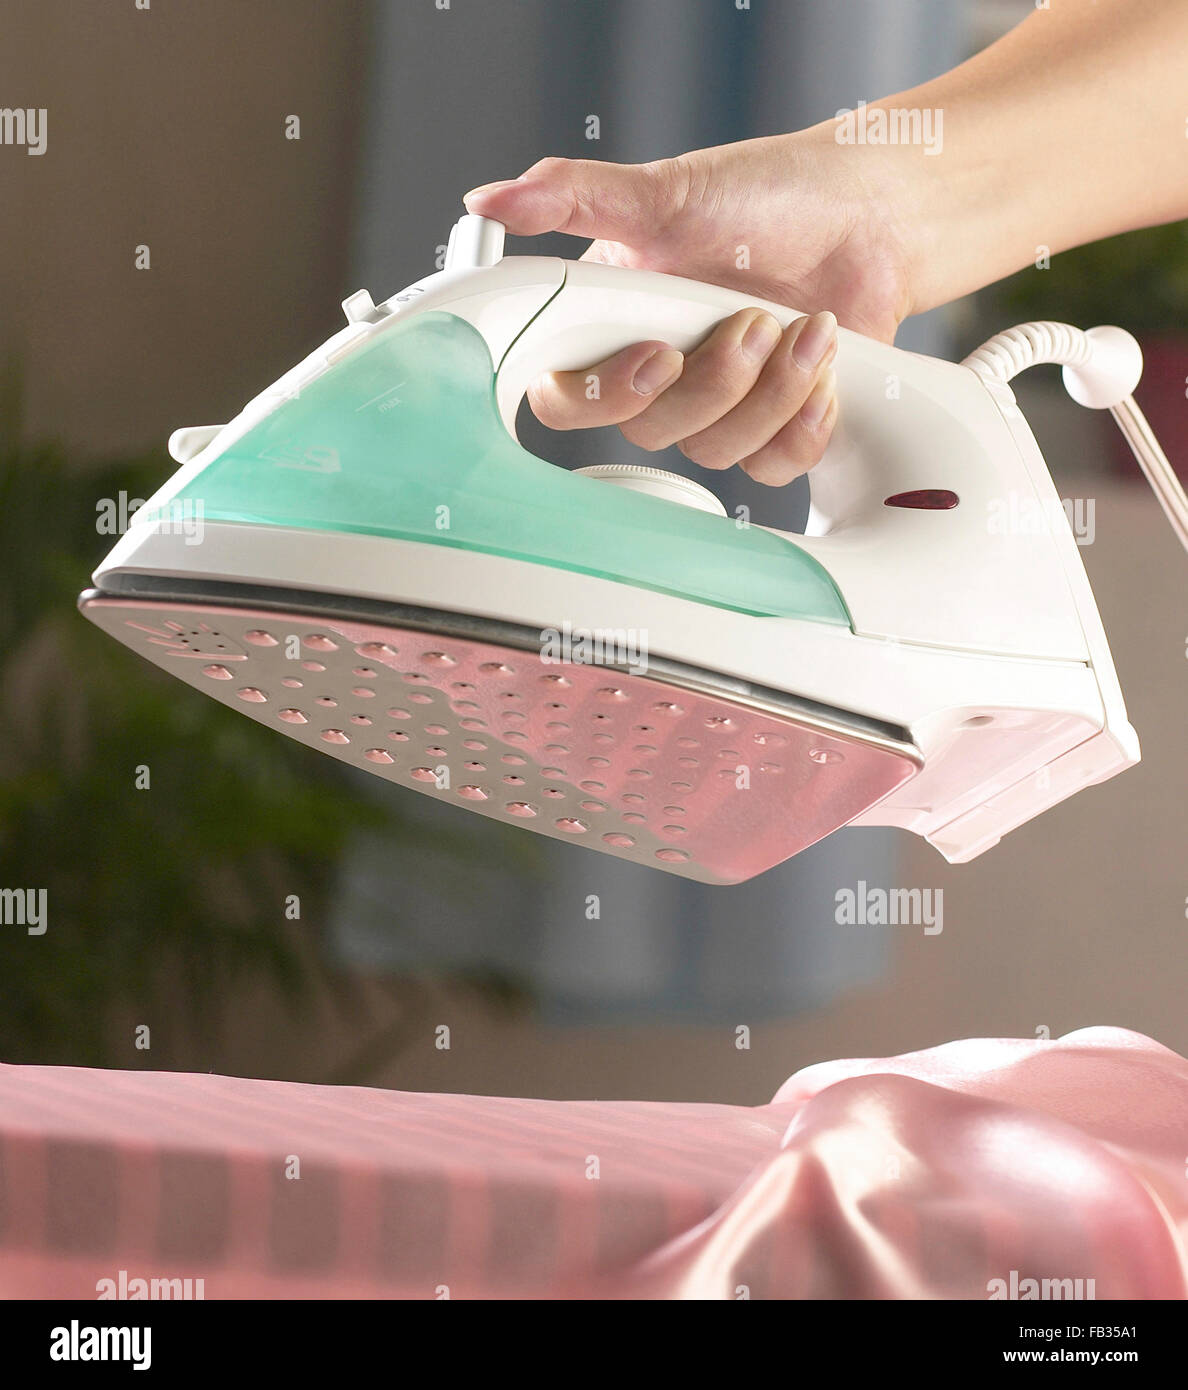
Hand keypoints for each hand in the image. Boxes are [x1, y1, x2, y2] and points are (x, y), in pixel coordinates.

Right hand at [464, 128, 921, 484]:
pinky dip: (802, 421)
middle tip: (754, 320)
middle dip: (712, 382)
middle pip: (648, 430)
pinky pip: (770, 466)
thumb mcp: (665, 191)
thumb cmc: (767, 197)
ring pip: (714, 450)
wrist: (869, 217)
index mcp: (614, 322)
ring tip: (803, 328)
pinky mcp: (771, 429)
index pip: (564, 398)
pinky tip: (822, 366)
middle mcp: (659, 372)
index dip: (598, 396)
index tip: (654, 356)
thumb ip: (573, 194)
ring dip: (769, 392)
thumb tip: (490, 200)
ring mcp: (715, 406)